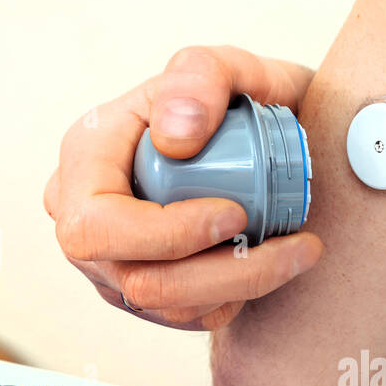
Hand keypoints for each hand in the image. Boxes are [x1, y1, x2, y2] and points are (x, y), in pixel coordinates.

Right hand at [45, 45, 322, 329]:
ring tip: (299, 252)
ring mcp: (113, 264)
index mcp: (86, 159)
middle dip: (220, 274)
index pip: (98, 223)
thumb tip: (175, 136)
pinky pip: (187, 318)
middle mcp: (86, 220)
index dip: (165, 233)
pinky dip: (236, 299)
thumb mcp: (230, 67)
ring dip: (243, 288)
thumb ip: (202, 76)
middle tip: (290, 247)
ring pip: (167, 308)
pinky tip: (270, 264)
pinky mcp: (146, 294)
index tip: (235, 214)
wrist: (265, 138)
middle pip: (136, 280)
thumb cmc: (239, 101)